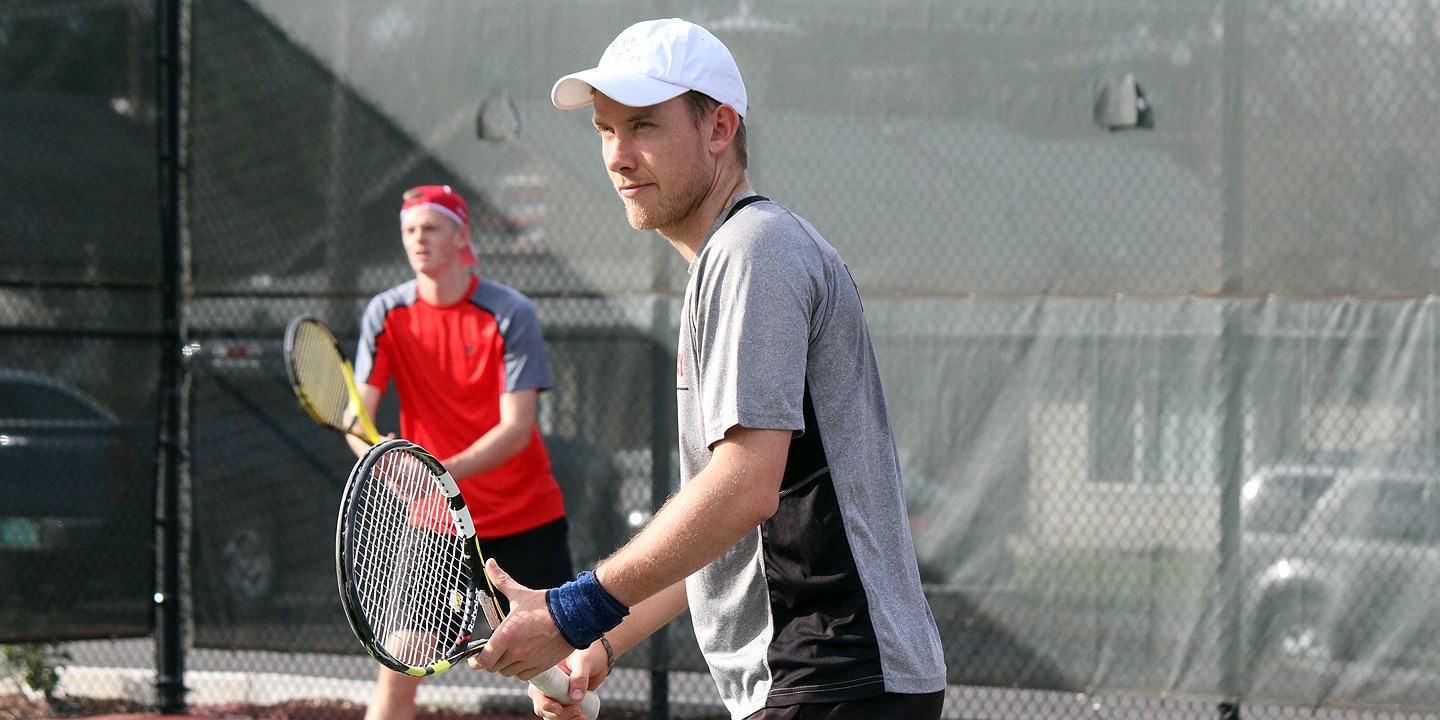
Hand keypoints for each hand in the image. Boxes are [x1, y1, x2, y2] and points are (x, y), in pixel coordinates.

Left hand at [467, 559, 575, 679]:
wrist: (573, 616)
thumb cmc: (545, 605)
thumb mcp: (520, 593)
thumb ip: (501, 581)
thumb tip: (489, 563)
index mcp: (506, 635)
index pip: (483, 659)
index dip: (476, 661)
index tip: (475, 658)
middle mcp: (515, 652)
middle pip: (493, 667)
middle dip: (490, 661)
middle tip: (493, 652)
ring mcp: (528, 661)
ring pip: (508, 672)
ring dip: (505, 665)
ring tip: (509, 653)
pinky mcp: (540, 667)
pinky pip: (523, 675)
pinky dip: (520, 670)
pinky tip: (523, 657)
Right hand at [528, 644, 609, 719]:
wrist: (601, 658)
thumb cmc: (589, 653)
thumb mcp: (584, 661)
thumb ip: (580, 677)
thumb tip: (575, 698)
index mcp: (546, 673)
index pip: (537, 692)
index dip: (545, 704)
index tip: (559, 708)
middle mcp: (548, 686)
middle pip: (542, 708)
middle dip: (558, 714)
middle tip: (576, 711)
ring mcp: (556, 695)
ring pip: (552, 715)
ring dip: (565, 719)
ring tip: (581, 715)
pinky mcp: (566, 702)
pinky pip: (562, 716)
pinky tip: (582, 718)